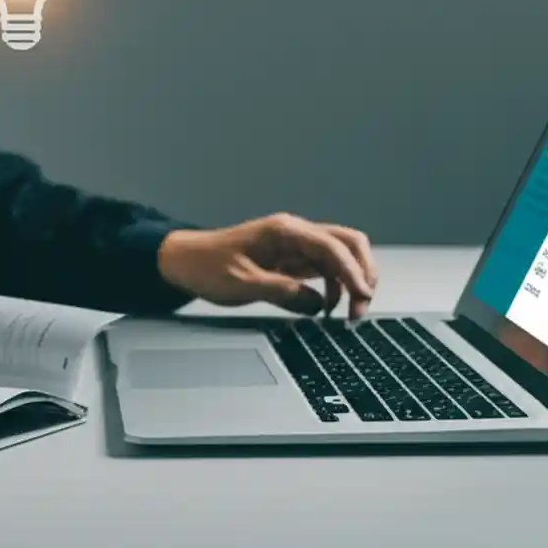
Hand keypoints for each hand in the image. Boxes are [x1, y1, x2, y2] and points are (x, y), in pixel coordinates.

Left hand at [158, 214, 377, 319]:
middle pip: (348, 243)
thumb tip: (317, 304)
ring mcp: (296, 246)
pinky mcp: (293, 260)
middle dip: (362, 273)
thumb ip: (281, 292)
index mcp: (284, 232)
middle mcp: (296, 234)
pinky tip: (326, 309)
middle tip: (360, 307)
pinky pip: (325, 270)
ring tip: (347, 315)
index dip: (352, 271)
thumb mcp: (242, 284)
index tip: (362, 297)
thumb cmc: (207, 266)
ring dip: (351, 282)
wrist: (185, 261)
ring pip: (341, 257)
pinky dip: (334, 288)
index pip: (332, 246)